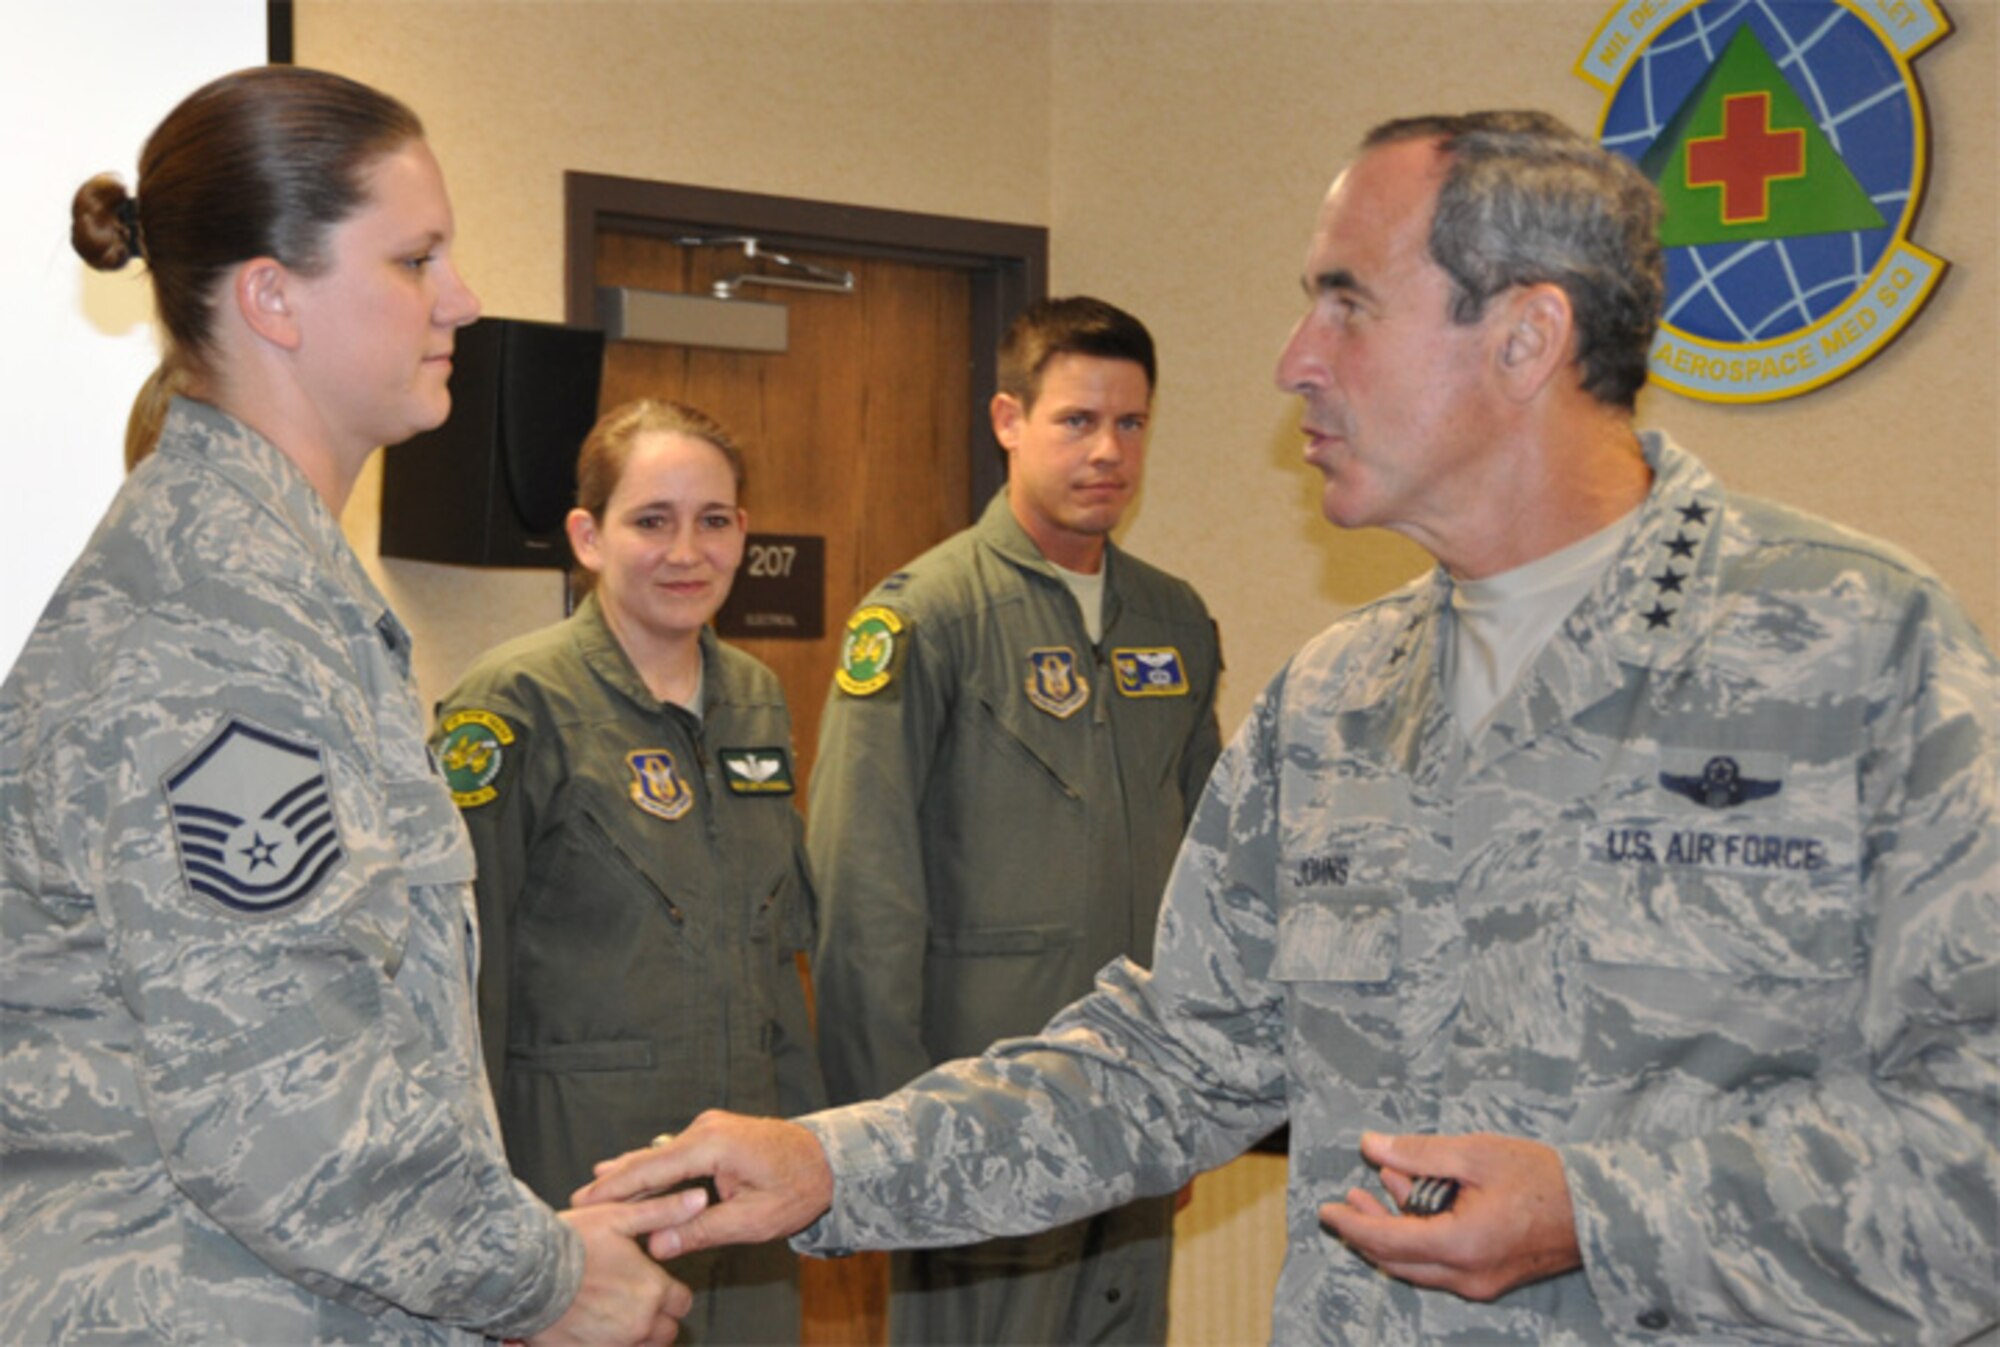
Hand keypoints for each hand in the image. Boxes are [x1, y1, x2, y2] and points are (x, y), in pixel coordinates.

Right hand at [525, 1203, 693, 1345]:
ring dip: (637, 1335)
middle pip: (666, 1331)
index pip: (681, 1302)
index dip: (669, 1291)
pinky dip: (611, 1344)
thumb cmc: (567, 1242)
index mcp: (652, 1290)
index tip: (652, 1283)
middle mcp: (639, 1324)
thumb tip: (700, 1199)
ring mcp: (614, 1345)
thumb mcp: (620, 1216)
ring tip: (613, 1313)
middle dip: (656, 1316)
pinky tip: (594, 1328)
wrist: (521, 1271)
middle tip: (631, 1298)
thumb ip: (665, 1211)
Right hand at [572, 1110, 833, 1262]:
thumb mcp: (752, 1220)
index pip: (653, 1168)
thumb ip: (702, 1231)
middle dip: (614, 1180)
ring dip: (631, 1172)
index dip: (617, 1187)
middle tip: (577, 1200)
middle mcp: (706, 1128)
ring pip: (661, 1153)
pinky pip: (675, 1152)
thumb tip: (657, 1247)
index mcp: (714, 1145)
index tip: (586, 1202)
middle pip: (650, 1158)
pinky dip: (653, 1167)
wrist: (830, 1160)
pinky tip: (631, 1172)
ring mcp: (710, 1127)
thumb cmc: (798, 1189)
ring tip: (594, 1188)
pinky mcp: (715, 1132)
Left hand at [1317, 1131, 1580, 1301]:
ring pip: (1419, 1266)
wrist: (1601, 1210)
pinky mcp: (1493, 1279)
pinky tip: (1418, 1202)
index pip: (1388, 1242)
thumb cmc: (1542, 1177)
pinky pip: (1442, 1264)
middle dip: (1367, 1230)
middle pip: (1398, 1260)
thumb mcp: (1476, 1153)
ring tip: (1380, 1189)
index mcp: (1461, 1246)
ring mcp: (1482, 1283)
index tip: (1326, 1209)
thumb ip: (1419, 1153)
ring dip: (1394, 1232)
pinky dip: (1422, 1237)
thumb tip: (1371, 1145)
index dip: (1353, 1224)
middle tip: (1346, 1199)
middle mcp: (1468, 1276)